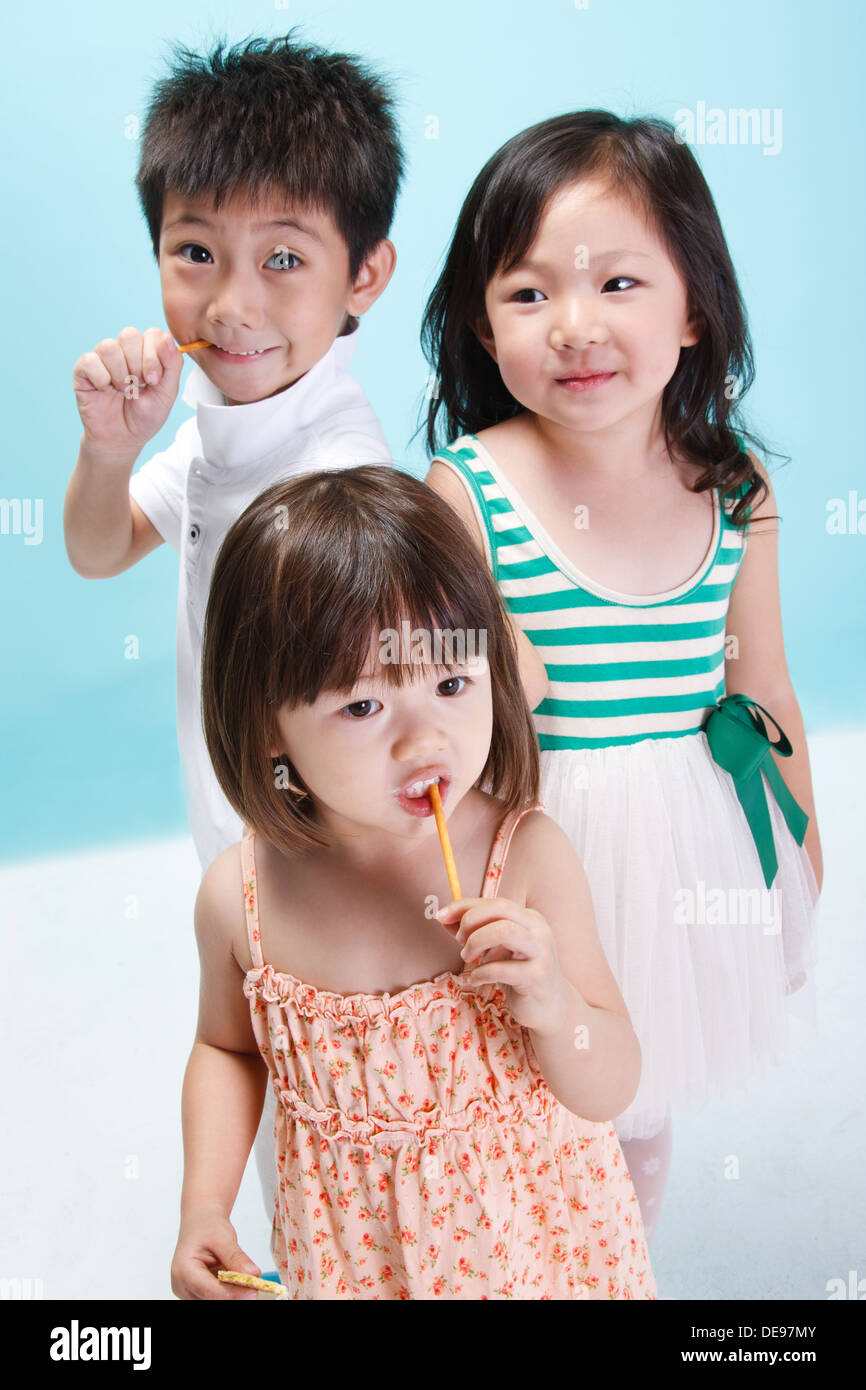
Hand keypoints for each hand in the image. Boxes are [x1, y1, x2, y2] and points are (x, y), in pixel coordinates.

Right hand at [72, 327, 182, 454]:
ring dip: (120, 374)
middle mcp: (123, 351)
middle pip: (129, 335)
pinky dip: (101, 379)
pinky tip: (105, 390)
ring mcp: (102, 359)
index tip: (153, 380)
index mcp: (145, 352)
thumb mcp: (167, 393)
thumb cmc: (145, 416)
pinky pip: (90, 361)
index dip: (154, 355)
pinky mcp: (83, 370)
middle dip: (137, 365)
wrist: (123, 439)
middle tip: (138, 386)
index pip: (151, 334)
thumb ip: (172, 365)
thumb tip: (167, 337)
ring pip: (108, 346)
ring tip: (122, 391)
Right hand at [171, 1206, 261, 1300]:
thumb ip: (236, 1257)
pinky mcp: (196, 1294)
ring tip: (245, 1279)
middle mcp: (182, 1285)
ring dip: (232, 1293)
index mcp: (183, 1270)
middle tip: (255, 1286)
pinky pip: (215, 1297)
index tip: (253, 1292)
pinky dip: (229, 1291)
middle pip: (212, 1299)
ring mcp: (188, 1292)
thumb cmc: (207, 1226)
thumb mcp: (223, 1236)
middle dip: (235, 1295)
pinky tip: (236, 1280)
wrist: (200, 1223)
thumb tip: (252, 1275)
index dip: (233, 1294)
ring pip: (214, 1300)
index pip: (210, 1291)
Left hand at [436, 896, 573, 1036]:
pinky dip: (480, 973)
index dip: (464, 906)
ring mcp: (540, 952)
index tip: (441, 916)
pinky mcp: (536, 977)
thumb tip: (443, 918)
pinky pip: (501, 969)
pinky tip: (474, 980)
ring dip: (476, 942)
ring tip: (467, 959)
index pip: (493, 902)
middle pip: (500, 909)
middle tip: (459, 941)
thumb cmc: (519, 974)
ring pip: (504, 931)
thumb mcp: (496, 949)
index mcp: (529, 918)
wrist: (550, 1007)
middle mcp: (538, 929)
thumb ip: (473, 932)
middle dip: (471, 921)